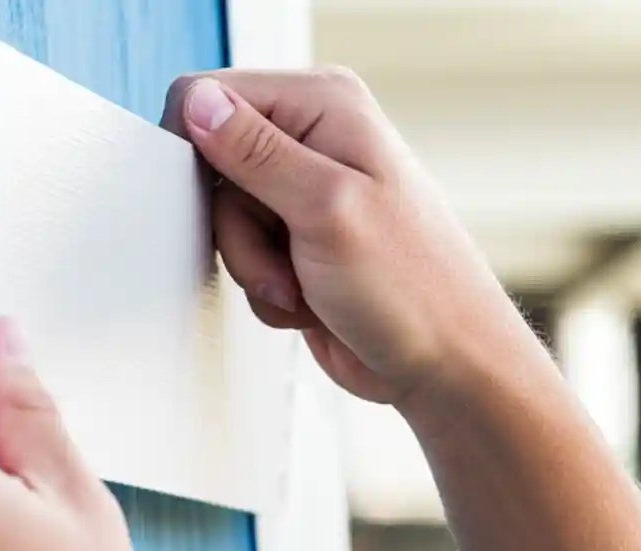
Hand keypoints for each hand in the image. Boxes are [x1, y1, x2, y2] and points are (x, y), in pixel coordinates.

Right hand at [162, 70, 534, 405]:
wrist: (443, 365)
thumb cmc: (413, 291)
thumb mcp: (325, 209)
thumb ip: (256, 152)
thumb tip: (198, 102)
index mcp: (325, 105)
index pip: (212, 95)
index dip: (196, 148)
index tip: (214, 201)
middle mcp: (313, 139)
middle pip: (211, 165)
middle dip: (235, 226)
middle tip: (282, 255)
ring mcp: (304, 192)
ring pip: (223, 219)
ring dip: (253, 265)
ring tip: (304, 285)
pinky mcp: (296, 239)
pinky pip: (243, 256)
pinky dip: (266, 287)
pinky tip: (309, 298)